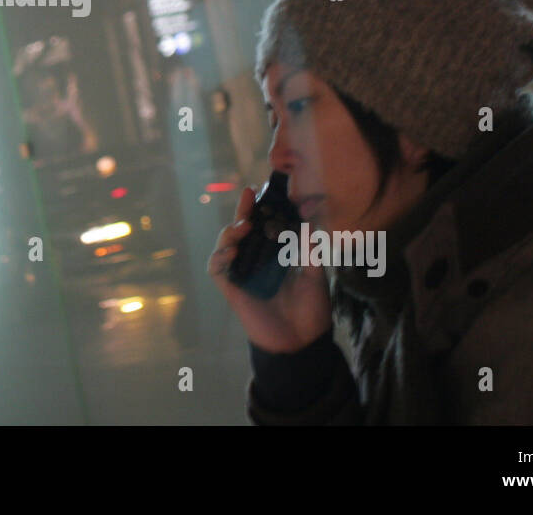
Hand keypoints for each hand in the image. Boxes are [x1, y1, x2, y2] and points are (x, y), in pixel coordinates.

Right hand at [209, 184, 332, 352]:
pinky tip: (231, 252)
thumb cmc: (311, 310)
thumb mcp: (316, 277)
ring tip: (243, 226)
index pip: (264, 226)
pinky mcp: (232, 289)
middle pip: (242, 230)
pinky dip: (219, 258)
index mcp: (275, 254)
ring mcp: (242, 274)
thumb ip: (311, 252)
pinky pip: (217, 269)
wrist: (302, 342)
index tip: (263, 190)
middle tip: (248, 196)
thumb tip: (310, 225)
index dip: (260, 208)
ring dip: (230, 232)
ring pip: (226, 245)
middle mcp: (255, 260)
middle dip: (242, 211)